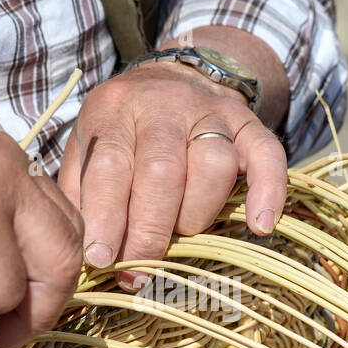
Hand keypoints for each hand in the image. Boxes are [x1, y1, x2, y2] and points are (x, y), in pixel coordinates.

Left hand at [57, 35, 288, 288]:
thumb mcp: (86, 145)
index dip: (107, 217)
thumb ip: (79, 192)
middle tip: (139, 271)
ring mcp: (210, 111)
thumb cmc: (122, 129)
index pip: (110, 166)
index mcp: (113, 110)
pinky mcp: (248, 122)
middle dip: (150, 230)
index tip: (102, 259)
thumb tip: (81, 252)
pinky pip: (267, 155)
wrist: (173, 76)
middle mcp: (162, 105)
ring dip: (196, 215)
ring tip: (181, 235)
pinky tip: (260, 225)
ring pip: (213, 167)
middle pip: (162, 172)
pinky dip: (267, 192)